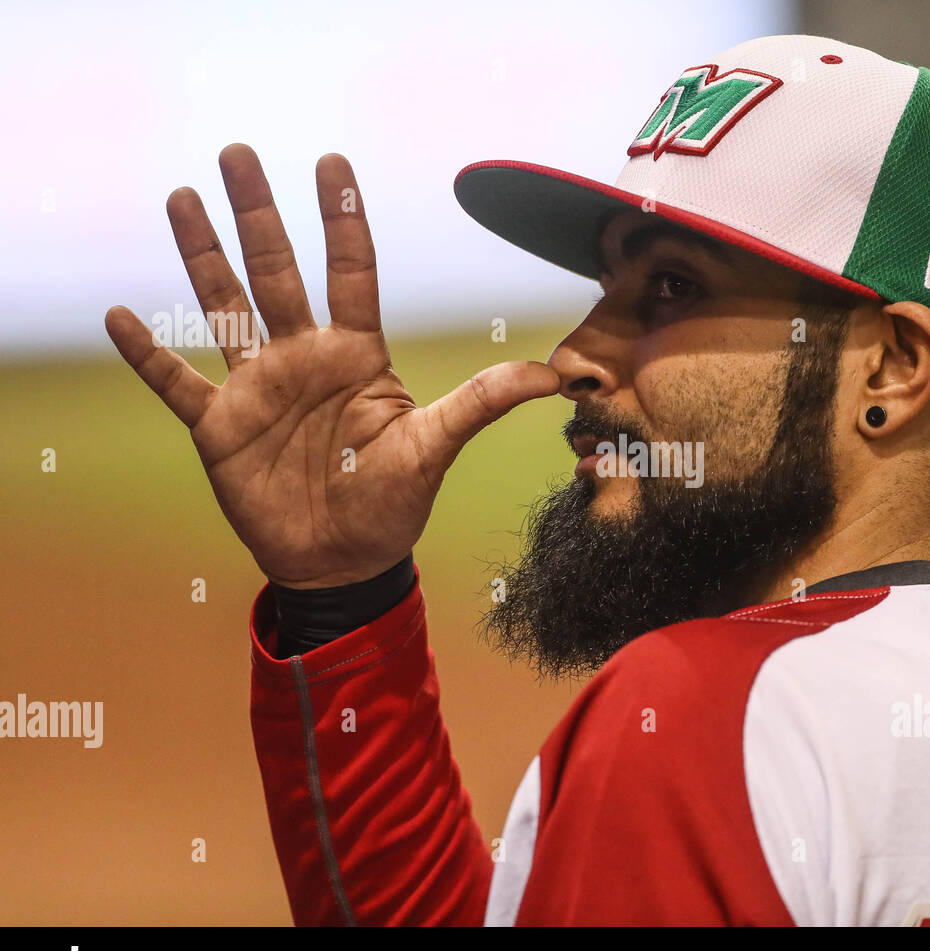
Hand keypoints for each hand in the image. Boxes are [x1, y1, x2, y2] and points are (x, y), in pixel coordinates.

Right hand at [105, 144, 558, 586]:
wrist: (343, 563)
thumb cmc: (391, 504)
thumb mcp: (437, 446)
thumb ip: (484, 402)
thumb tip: (555, 375)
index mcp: (356, 354)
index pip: (350, 270)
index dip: (341, 219)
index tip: (331, 163)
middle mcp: (303, 358)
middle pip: (277, 271)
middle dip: (258, 213)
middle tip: (239, 153)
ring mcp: (257, 388)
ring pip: (222, 307)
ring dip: (202, 256)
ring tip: (183, 199)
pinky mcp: (219, 428)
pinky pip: (176, 381)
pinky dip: (147, 353)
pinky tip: (118, 316)